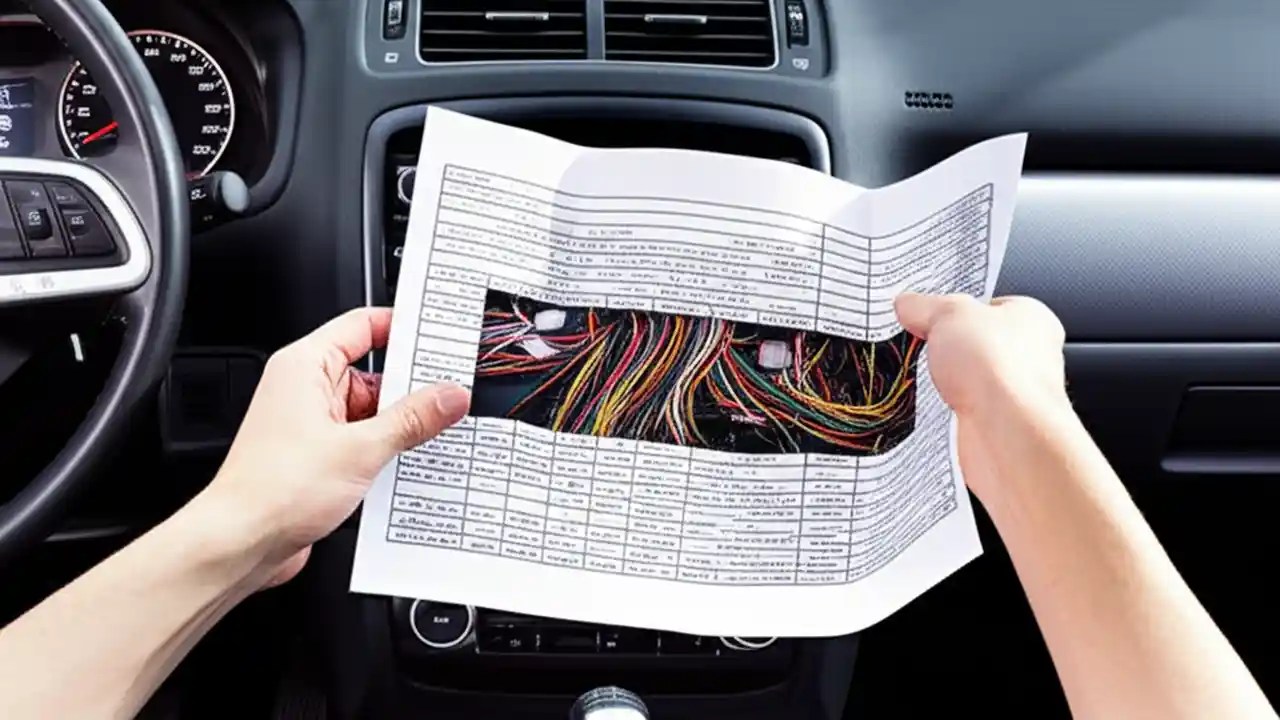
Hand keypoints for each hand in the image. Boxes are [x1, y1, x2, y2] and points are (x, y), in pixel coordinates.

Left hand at [197, 307, 470, 586]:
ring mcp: (311, 424)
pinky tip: (405, 465)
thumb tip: (448, 397)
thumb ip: (412, 420)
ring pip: (370, 412)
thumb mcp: (361, 449)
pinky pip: (362, 441)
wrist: (240, 544)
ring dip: (399, 426)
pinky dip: (384, 450)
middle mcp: (304, 390)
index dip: (403, 326)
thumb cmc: (272, 491)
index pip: (363, 325)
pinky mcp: (317, 456)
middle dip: (410, 389)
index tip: (438, 337)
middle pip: (372, 373)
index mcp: (305, 367)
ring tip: (428, 436)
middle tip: (448, 396)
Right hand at [894, 292, 1068, 498]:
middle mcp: (1031, 356)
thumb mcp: (949, 314)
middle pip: (975, 343)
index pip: (988, 305)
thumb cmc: (999, 369)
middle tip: (924, 342)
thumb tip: (908, 304)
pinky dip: (944, 408)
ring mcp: (1014, 394)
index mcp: (1032, 318)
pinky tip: (936, 404)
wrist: (1007, 434)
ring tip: (931, 375)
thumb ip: (925, 306)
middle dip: (946, 346)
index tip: (926, 309)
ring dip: (944, 379)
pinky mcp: (996, 425)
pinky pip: (960, 410)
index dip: (955, 306)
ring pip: (966, 379)